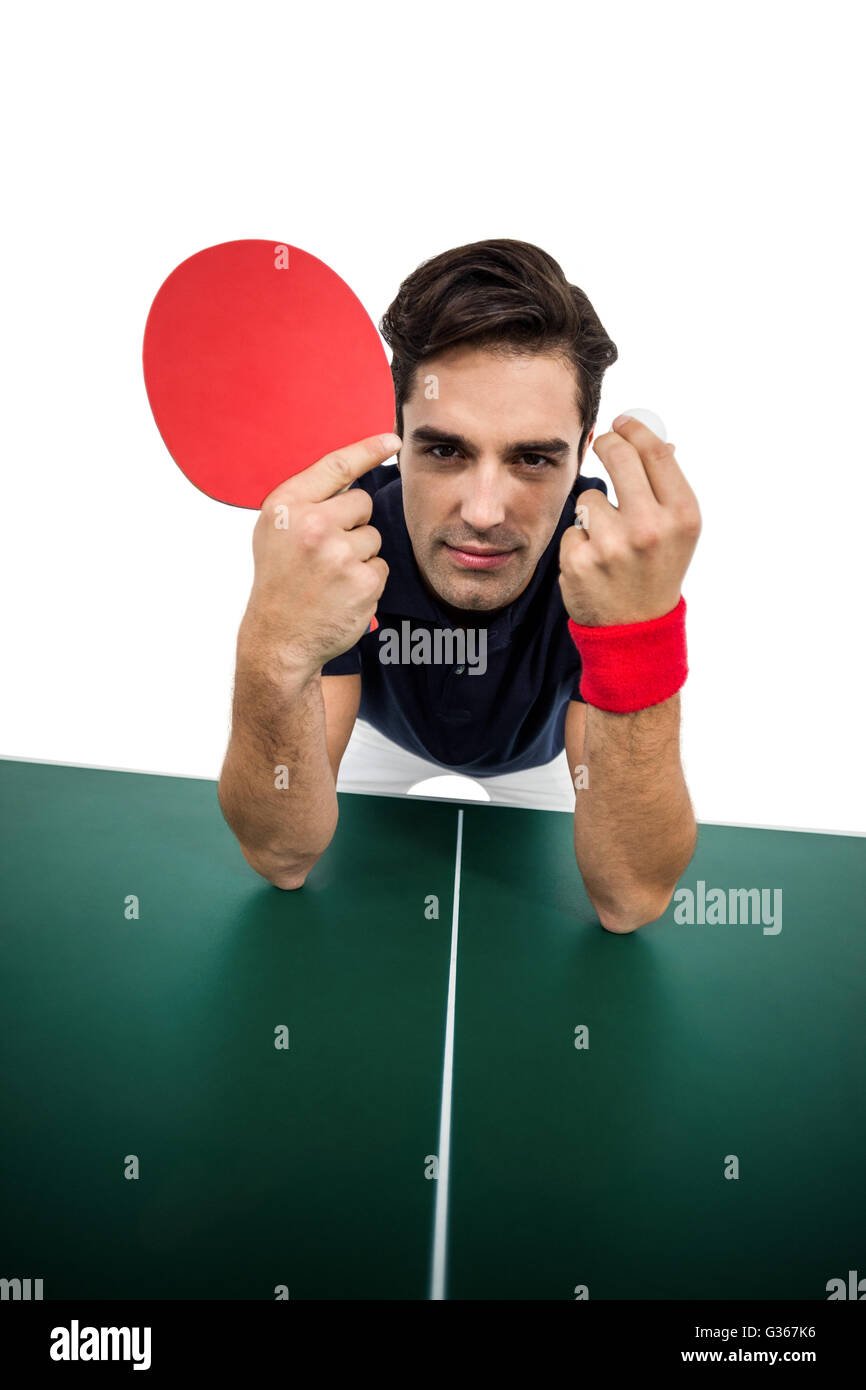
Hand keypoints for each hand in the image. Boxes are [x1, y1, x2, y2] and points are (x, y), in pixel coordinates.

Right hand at [243, 433, 399, 676]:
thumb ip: (307, 502)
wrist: (279, 639)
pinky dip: (367, 580)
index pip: (336, 466)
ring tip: (330, 577)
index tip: (393, 440)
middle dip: (353, 524)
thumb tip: (352, 474)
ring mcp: (337, 553)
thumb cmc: (280, 582)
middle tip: (325, 554)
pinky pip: (380, 566)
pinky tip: (342, 593)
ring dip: (360, 555)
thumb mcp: (276, 533)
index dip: (368, 449)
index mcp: (286, 507)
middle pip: (362, 503)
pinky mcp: (361, 580)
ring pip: (374, 536)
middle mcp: (311, 524)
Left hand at [558, 416, 700, 625]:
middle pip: (618, 456)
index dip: (634, 430)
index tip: (622, 424)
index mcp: (682, 516)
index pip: (654, 452)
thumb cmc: (658, 569)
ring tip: (610, 540)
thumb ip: (667, 485)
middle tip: (602, 443)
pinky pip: (572, 527)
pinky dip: (579, 540)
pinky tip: (594, 563)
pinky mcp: (579, 560)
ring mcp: (613, 545)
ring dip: (593, 512)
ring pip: (588, 497)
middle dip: (607, 443)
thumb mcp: (678, 530)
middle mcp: (650, 528)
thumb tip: (656, 439)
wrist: (636, 628)